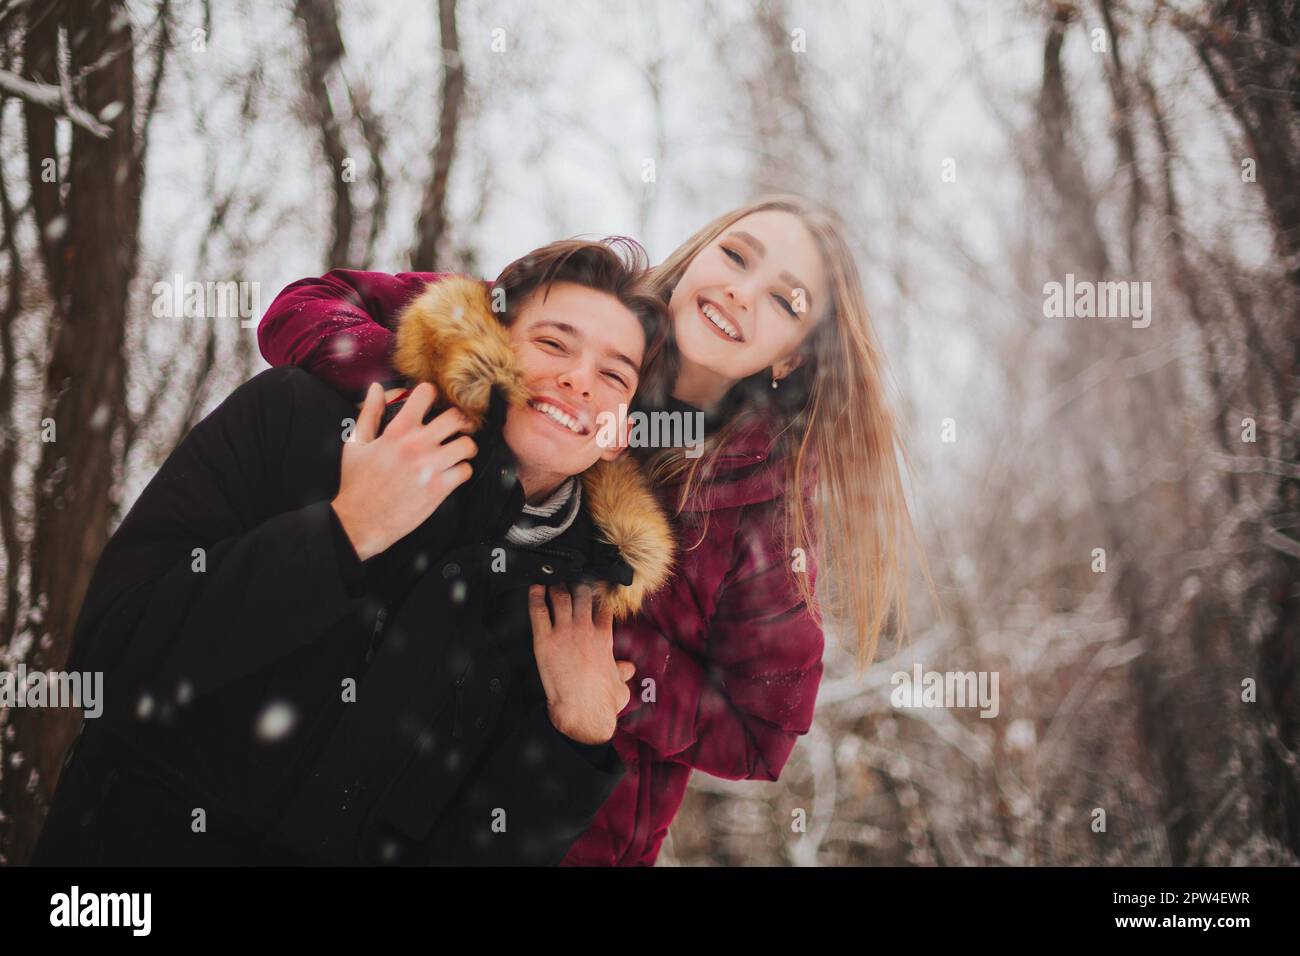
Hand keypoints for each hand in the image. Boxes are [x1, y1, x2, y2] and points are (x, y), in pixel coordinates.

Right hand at [331, 381, 476, 560]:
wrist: (360, 521)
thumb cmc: (357, 484)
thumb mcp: (356, 443)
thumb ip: (369, 413)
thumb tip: (376, 389)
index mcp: (397, 430)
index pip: (426, 394)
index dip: (432, 394)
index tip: (435, 402)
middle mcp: (417, 445)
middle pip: (456, 417)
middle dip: (461, 420)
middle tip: (460, 426)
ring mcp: (430, 467)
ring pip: (467, 444)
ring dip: (466, 446)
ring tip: (460, 450)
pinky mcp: (439, 488)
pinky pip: (466, 471)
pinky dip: (462, 471)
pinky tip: (454, 472)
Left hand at [528, 583, 634, 744]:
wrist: (583, 711)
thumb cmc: (602, 701)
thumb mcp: (621, 686)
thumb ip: (623, 673)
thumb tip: (628, 669)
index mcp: (604, 638)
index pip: (603, 608)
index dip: (599, 596)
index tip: (595, 589)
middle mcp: (585, 629)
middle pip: (582, 595)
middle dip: (577, 583)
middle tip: (572, 576)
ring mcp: (565, 632)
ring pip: (560, 597)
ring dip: (556, 584)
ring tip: (552, 576)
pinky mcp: (545, 640)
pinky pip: (538, 611)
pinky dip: (536, 596)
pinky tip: (534, 587)